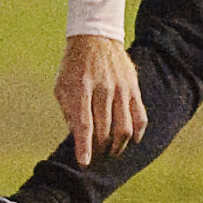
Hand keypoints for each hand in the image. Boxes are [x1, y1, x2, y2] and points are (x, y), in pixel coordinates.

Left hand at [55, 32, 145, 167]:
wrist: (95, 39)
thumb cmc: (73, 67)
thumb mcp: (61, 87)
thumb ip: (69, 112)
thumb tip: (78, 138)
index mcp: (81, 88)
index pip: (84, 124)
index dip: (84, 146)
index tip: (84, 163)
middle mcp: (103, 89)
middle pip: (105, 130)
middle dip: (100, 149)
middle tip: (96, 157)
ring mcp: (121, 89)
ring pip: (125, 128)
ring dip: (118, 146)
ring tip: (112, 152)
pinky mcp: (133, 88)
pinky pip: (141, 117)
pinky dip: (137, 133)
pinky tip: (131, 141)